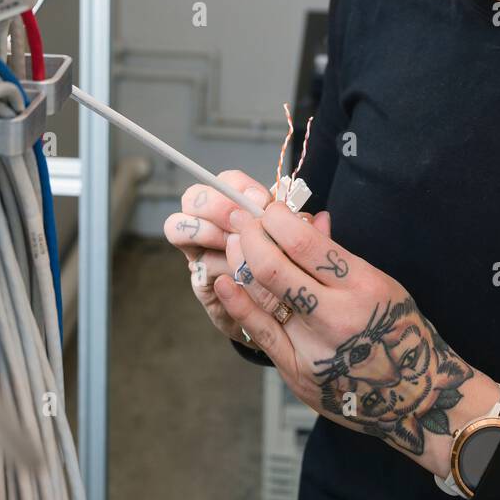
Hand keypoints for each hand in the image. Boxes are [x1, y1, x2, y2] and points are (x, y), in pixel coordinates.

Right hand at [162, 172, 329, 347]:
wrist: (282, 318)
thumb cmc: (293, 273)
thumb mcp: (303, 249)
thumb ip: (308, 233)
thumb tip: (321, 219)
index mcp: (242, 208)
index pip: (227, 181)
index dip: (239, 187)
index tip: (261, 202)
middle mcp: (214, 225)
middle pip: (194, 197)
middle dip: (216, 206)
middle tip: (240, 223)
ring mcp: (201, 251)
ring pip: (178, 226)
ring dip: (205, 232)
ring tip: (233, 246)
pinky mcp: (201, 281)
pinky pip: (195, 266)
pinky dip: (214, 268)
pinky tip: (231, 278)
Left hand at [214, 200, 495, 470]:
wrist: (414, 396)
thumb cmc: (399, 332)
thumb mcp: (381, 284)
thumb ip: (340, 255)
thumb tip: (309, 218)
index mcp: (362, 286)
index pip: (305, 243)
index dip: (277, 218)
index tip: (268, 207)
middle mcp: (335, 316)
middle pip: (273, 266)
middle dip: (249, 234)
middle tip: (240, 218)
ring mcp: (313, 347)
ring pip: (260, 296)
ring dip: (240, 262)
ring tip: (233, 243)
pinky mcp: (297, 372)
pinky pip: (259, 332)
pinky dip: (237, 302)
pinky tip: (225, 282)